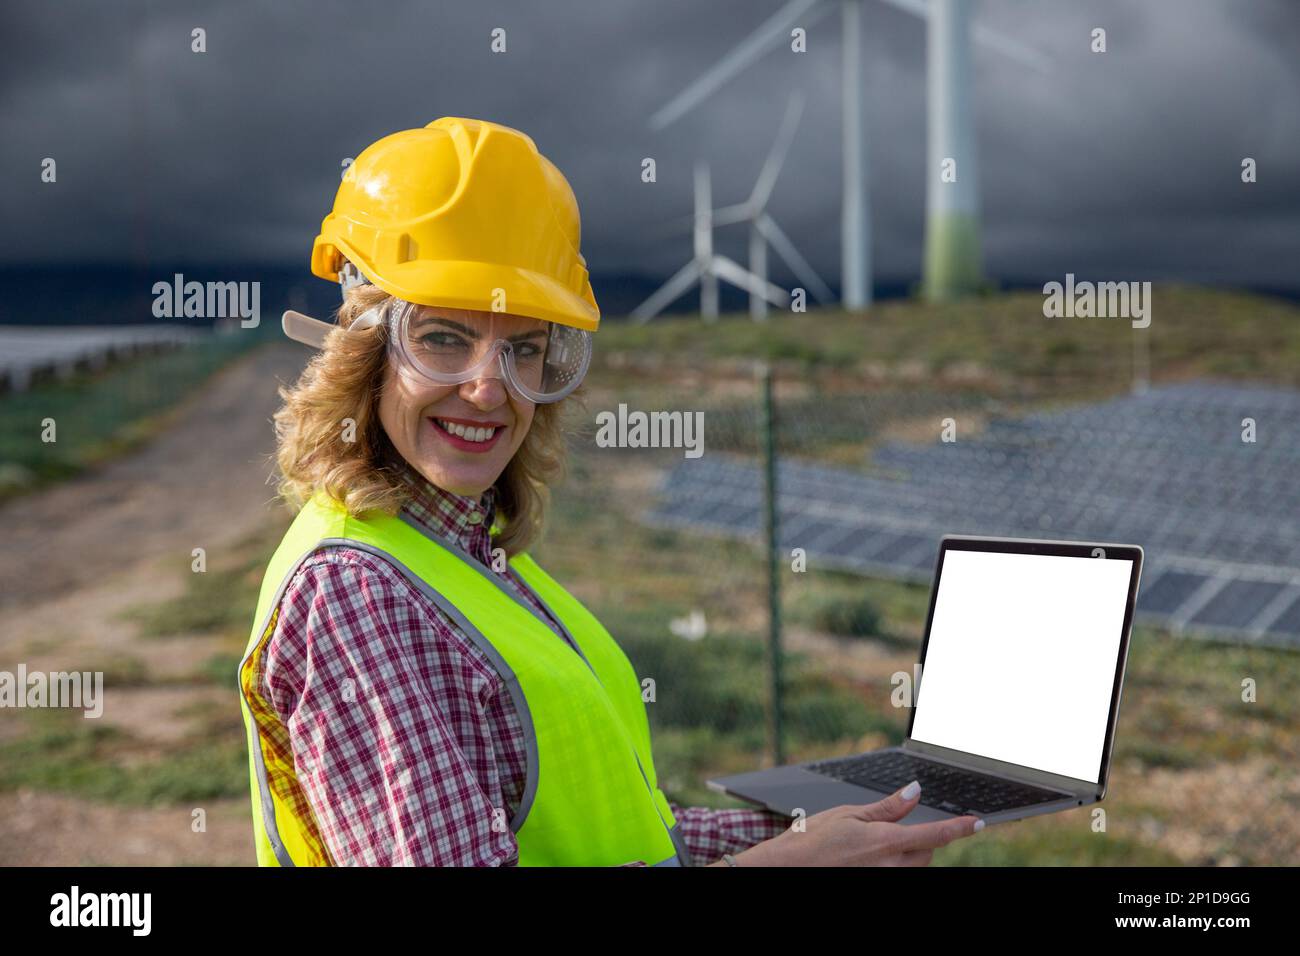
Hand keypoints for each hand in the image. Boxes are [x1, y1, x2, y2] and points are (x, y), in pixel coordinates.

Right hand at [728, 781, 983, 865]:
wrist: (786, 870)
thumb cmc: (811, 839)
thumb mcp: (848, 814)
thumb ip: (887, 807)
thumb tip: (915, 792)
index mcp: (884, 842)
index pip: (934, 834)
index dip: (960, 828)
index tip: (978, 822)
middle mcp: (889, 868)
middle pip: (926, 852)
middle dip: (920, 839)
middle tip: (891, 829)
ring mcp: (883, 882)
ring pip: (914, 867)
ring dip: (908, 855)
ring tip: (873, 846)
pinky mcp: (874, 888)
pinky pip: (898, 877)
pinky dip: (894, 867)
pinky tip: (870, 860)